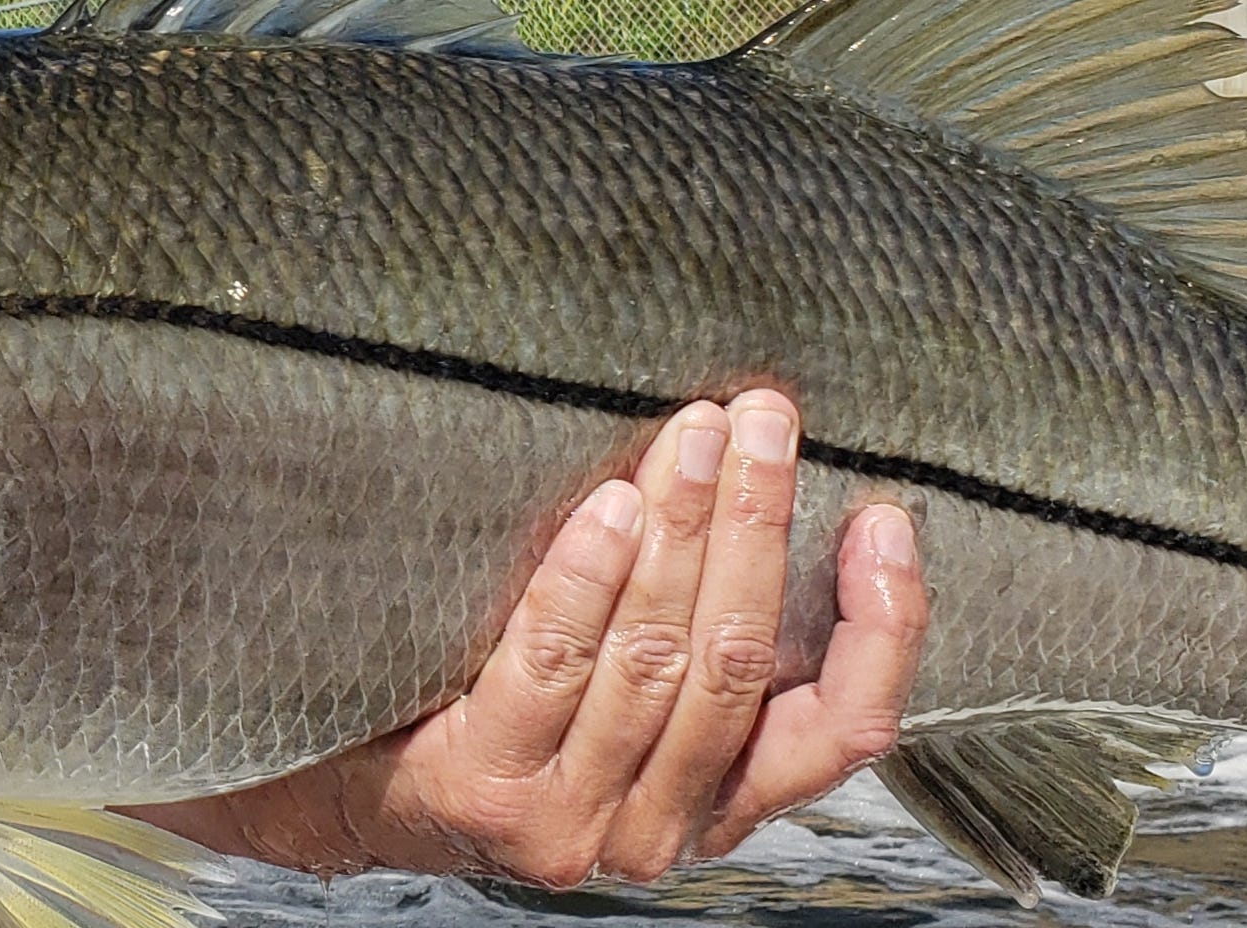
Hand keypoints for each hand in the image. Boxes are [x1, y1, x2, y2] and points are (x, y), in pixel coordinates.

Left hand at [135, 390, 925, 886]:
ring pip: (657, 660)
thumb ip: (704, 631)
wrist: (363, 793)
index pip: (845, 730)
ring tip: (694, 435)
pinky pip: (550, 666)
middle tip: (766, 419)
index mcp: (721, 800)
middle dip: (761, 526)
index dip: (883, 626)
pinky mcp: (487, 787)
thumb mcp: (633, 690)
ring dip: (685, 532)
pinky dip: (585, 579)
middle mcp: (661, 827)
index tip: (882, 515)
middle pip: (742, 663)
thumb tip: (774, 479)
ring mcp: (572, 818)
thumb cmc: (515, 710)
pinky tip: (606, 506)